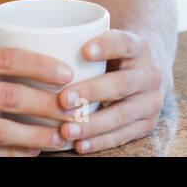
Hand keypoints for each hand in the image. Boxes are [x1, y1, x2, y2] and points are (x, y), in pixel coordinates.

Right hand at [0, 43, 81, 155]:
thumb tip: (13, 46)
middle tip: (74, 111)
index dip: (41, 67)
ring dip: (34, 138)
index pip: (5, 59)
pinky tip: (26, 154)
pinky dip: (5, 156)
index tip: (66, 75)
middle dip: (48, 107)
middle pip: (9, 99)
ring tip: (58, 138)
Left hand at [53, 29, 167, 153]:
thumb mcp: (108, 45)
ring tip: (66, 130)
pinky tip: (79, 144)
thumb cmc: (113, 59)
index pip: (124, 43)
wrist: (144, 78)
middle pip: (121, 84)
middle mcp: (150, 74)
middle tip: (63, 99)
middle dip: (91, 92)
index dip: (106, 46)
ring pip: (122, 114)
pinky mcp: (148, 124)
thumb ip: (83, 43)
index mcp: (139, 47)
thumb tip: (35, 41)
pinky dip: (100, 141)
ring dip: (92, 124)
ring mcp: (151, 101)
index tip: (84, 51)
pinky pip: (123, 135)